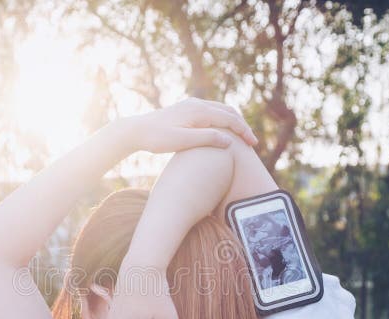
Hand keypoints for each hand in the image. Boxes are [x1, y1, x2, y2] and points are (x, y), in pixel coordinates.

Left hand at [128, 97, 257, 153]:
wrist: (136, 130)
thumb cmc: (157, 139)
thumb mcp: (182, 141)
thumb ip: (206, 139)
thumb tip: (229, 140)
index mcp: (199, 111)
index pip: (229, 119)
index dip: (243, 131)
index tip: (253, 145)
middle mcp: (197, 104)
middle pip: (228, 111)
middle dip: (242, 126)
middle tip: (252, 142)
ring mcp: (192, 105)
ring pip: (220, 110)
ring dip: (233, 122)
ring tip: (242, 138)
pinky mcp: (187, 110)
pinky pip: (211, 112)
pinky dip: (223, 120)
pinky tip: (224, 132)